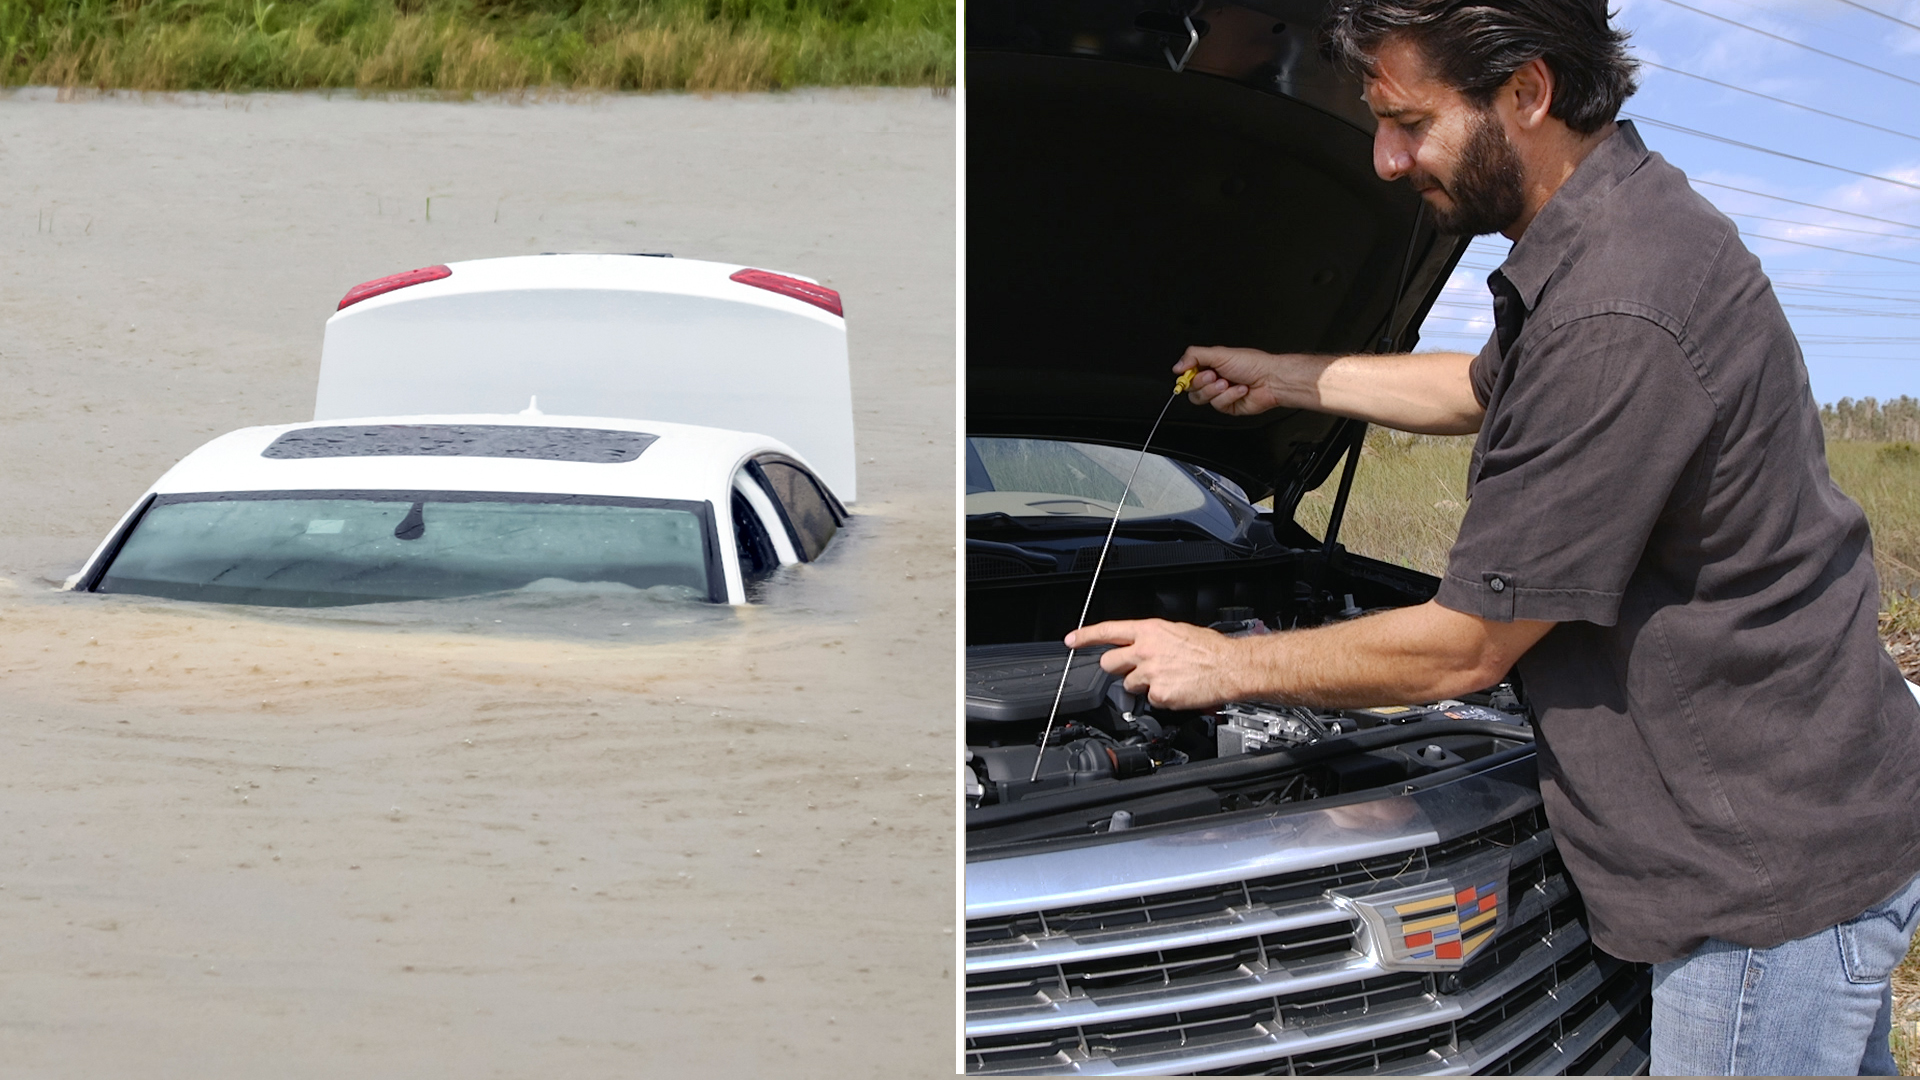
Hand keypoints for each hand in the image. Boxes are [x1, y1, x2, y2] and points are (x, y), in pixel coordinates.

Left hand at [1066, 619, 1245, 710]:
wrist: (1231, 666)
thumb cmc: (1210, 649)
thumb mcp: (1177, 633)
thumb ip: (1153, 640)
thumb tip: (1141, 646)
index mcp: (1149, 631)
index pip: (1108, 631)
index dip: (1085, 636)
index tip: (1070, 640)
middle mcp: (1145, 651)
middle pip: (1109, 663)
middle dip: (1115, 668)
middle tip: (1131, 670)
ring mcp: (1150, 674)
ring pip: (1128, 685)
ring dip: (1142, 685)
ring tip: (1167, 679)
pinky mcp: (1159, 695)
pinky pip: (1150, 700)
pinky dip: (1161, 698)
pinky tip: (1176, 690)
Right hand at [1173, 346, 1297, 416]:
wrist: (1271, 380)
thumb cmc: (1253, 364)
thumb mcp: (1219, 353)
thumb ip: (1194, 356)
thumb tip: (1177, 366)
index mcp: (1210, 364)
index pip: (1187, 373)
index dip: (1185, 375)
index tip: (1186, 373)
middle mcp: (1214, 379)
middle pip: (1191, 388)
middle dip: (1202, 382)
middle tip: (1214, 375)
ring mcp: (1220, 394)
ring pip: (1203, 398)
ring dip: (1216, 390)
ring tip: (1228, 382)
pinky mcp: (1227, 406)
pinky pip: (1218, 405)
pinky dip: (1229, 396)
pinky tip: (1240, 389)